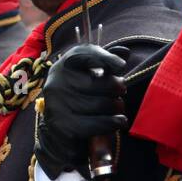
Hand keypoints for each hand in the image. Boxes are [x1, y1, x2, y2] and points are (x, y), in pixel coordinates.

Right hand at [36, 43, 130, 178]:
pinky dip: (113, 123)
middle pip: (99, 82)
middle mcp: (56, 82)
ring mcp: (57, 104)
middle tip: (119, 93)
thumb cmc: (82, 97)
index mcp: (64, 65)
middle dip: (117, 89)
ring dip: (117, 108)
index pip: (84, 55)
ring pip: (101, 104)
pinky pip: (98, 124)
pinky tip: (117, 122)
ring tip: (116, 108)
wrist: (60, 128)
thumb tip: (124, 52)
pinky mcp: (62, 126)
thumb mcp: (92, 74)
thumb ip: (107, 62)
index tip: (121, 66)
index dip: (105, 59)